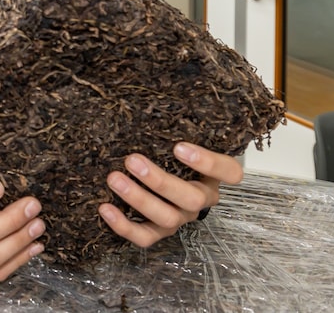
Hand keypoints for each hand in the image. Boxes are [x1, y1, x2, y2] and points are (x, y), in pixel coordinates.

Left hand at [98, 141, 243, 247]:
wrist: (163, 181)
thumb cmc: (170, 154)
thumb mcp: (179, 138)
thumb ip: (174, 127)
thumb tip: (151, 96)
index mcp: (212, 176)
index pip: (229, 173)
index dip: (207, 164)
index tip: (178, 147)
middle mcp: (200, 199)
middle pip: (191, 199)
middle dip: (159, 181)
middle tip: (132, 160)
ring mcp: (180, 217)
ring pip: (167, 218)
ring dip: (139, 199)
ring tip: (114, 179)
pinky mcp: (158, 232)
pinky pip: (144, 236)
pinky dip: (124, 226)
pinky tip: (105, 208)